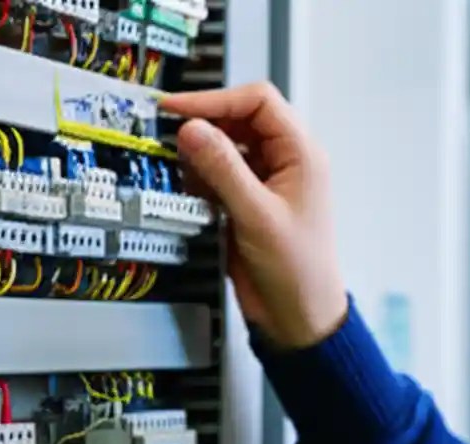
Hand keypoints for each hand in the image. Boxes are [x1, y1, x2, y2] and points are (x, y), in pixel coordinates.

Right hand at [161, 83, 348, 348]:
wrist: (299, 316)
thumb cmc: (298, 271)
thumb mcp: (256, 215)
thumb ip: (223, 169)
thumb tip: (192, 130)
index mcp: (302, 154)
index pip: (259, 102)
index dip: (216, 100)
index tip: (177, 109)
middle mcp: (286, 162)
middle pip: (240, 119)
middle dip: (204, 125)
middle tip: (168, 135)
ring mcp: (267, 182)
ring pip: (227, 146)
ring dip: (200, 154)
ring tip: (180, 168)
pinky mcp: (249, 202)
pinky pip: (221, 174)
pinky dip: (201, 177)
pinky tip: (190, 191)